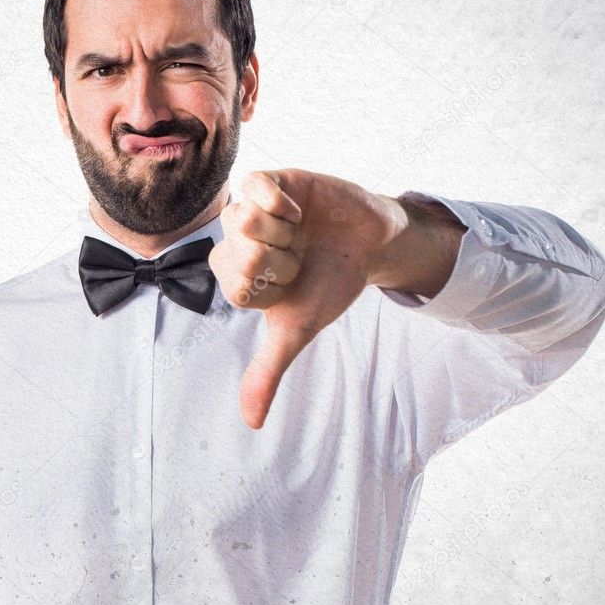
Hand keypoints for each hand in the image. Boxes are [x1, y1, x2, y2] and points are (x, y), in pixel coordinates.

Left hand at [208, 169, 407, 429]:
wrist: (370, 246)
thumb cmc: (329, 285)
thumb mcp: (296, 331)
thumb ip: (268, 371)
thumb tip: (252, 423)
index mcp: (234, 278)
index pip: (236, 285)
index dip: (272, 286)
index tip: (290, 283)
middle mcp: (235, 243)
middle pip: (238, 253)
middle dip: (280, 260)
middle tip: (298, 257)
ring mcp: (250, 210)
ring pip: (243, 221)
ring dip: (283, 232)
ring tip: (299, 232)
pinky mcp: (270, 181)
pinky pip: (254, 185)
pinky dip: (278, 201)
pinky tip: (296, 210)